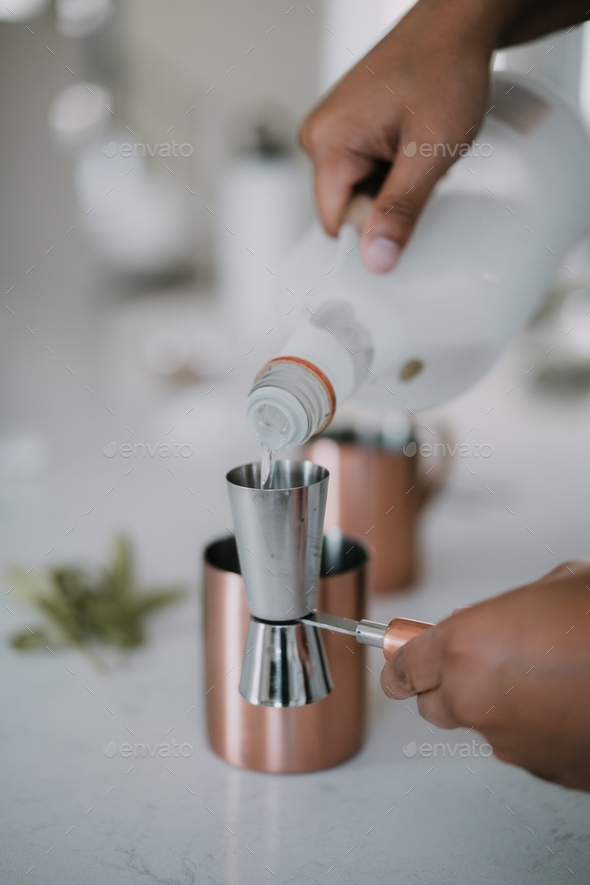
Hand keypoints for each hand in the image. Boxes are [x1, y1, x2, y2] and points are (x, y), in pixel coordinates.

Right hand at [300, 0, 496, 272]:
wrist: (457, 25)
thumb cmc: (444, 69)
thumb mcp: (429, 152)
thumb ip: (399, 211)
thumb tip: (376, 260)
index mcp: (327, 143)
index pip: (336, 223)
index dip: (373, 230)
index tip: (407, 217)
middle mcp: (319, 136)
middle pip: (347, 209)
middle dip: (387, 204)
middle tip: (420, 170)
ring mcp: (332, 131)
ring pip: (360, 193)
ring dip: (394, 186)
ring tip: (418, 150)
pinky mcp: (347, 129)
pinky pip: (365, 172)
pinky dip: (393, 169)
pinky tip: (412, 145)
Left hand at [381, 562, 589, 789]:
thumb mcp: (553, 586)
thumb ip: (509, 608)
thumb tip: (507, 617)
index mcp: (464, 648)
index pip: (401, 667)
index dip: (398, 663)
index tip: (396, 661)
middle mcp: (475, 701)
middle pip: (432, 705)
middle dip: (444, 685)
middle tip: (474, 663)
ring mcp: (510, 743)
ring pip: (482, 726)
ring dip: (496, 706)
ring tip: (543, 679)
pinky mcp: (545, 770)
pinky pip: (523, 746)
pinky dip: (534, 729)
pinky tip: (566, 705)